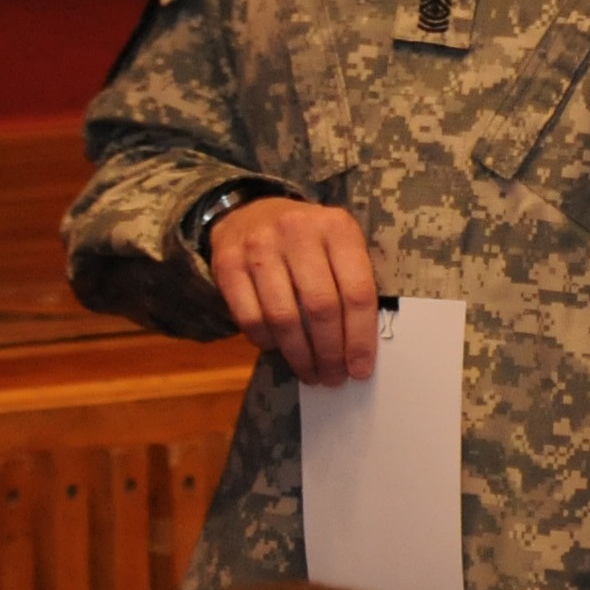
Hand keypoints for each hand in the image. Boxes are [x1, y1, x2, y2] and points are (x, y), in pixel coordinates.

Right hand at [210, 195, 381, 383]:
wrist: (251, 212)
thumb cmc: (308, 240)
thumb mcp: (339, 245)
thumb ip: (353, 282)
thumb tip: (362, 347)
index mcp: (338, 227)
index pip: (358, 291)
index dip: (360, 337)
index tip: (360, 368)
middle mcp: (298, 231)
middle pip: (322, 307)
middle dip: (330, 352)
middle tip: (335, 377)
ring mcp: (259, 246)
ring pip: (284, 317)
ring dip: (300, 355)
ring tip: (311, 373)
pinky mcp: (228, 263)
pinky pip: (250, 317)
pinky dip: (267, 342)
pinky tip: (279, 349)